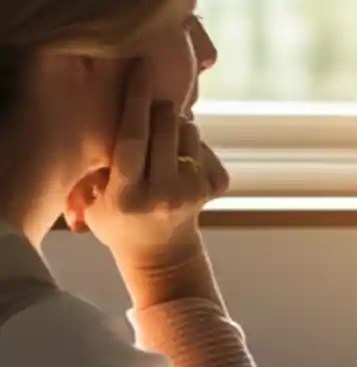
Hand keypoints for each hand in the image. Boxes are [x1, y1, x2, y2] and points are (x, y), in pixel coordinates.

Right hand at [64, 60, 229, 268]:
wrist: (160, 254)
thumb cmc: (116, 220)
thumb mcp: (91, 201)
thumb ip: (94, 168)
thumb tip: (98, 122)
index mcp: (127, 196)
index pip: (133, 139)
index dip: (135, 101)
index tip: (140, 70)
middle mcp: (164, 194)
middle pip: (167, 129)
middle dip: (159, 106)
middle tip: (152, 100)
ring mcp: (193, 193)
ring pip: (191, 135)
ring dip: (177, 125)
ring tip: (163, 137)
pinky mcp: (213, 190)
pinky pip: (207, 150)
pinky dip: (195, 146)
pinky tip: (180, 158)